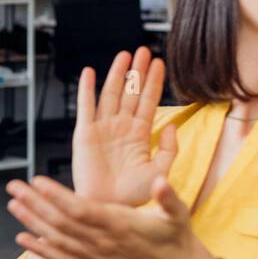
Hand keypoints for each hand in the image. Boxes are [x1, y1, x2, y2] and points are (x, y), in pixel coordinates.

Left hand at [7, 173, 216, 258]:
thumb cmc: (175, 235)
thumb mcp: (178, 212)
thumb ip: (168, 197)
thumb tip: (161, 181)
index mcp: (119, 225)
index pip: (80, 210)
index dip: (56, 196)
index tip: (37, 181)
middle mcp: (102, 243)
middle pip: (61, 223)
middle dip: (34, 203)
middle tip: (14, 186)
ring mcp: (95, 257)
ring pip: (56, 239)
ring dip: (32, 222)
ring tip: (12, 205)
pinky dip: (40, 250)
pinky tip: (21, 239)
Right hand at [72, 46, 176, 205]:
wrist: (108, 207)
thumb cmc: (132, 195)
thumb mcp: (160, 171)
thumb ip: (169, 149)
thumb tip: (172, 126)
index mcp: (139, 134)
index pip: (148, 101)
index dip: (154, 82)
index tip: (159, 63)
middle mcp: (121, 127)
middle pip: (130, 92)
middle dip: (137, 72)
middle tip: (143, 51)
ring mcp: (103, 128)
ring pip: (110, 94)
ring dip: (116, 74)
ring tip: (124, 56)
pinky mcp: (85, 134)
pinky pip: (86, 107)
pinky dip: (86, 90)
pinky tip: (90, 73)